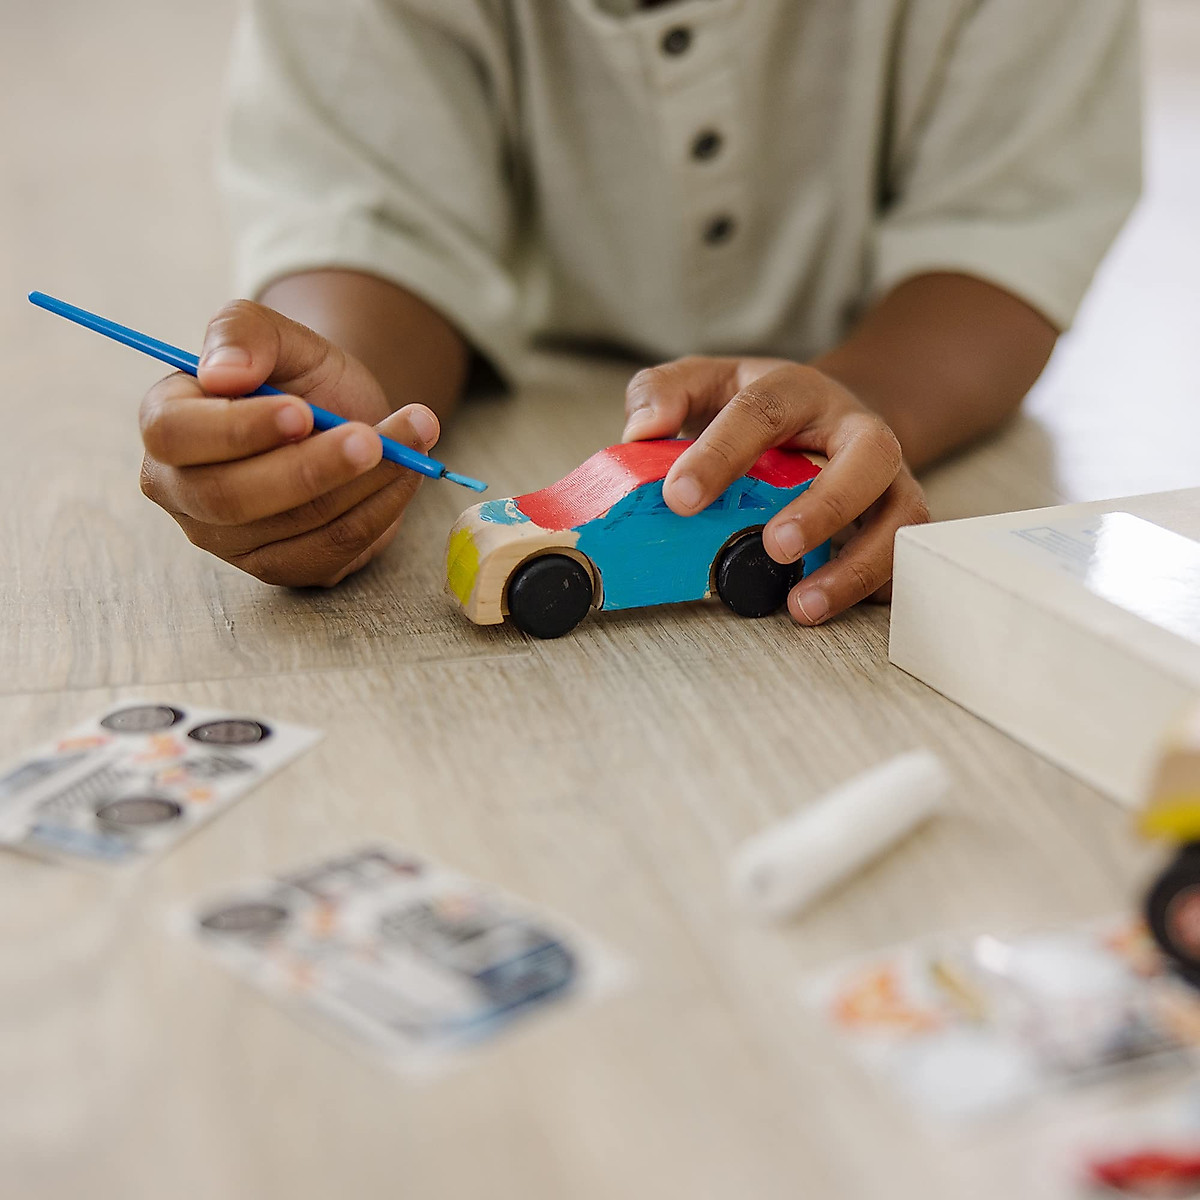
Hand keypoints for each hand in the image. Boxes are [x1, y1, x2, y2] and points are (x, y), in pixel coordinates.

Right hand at [139, 301, 439, 586]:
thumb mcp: (279, 334)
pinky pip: (331, 550)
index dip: (239, 430)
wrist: (343, 413)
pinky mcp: (281, 566)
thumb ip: (243, 333)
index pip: (176, 436)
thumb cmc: (299, 375)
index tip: (302, 412)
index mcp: (166, 423)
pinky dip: (379, 511)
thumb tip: (223, 372)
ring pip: (293, 527)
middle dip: (311, 468)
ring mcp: (228, 540)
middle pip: (231, 498)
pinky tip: (404, 473)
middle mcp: (182, 490)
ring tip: (413, 438)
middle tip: (372, 439)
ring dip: (363, 484)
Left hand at [621, 356, 928, 623]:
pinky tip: (832, 609)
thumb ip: (664, 392)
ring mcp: (889, 478)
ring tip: (802, 606)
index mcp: (799, 391)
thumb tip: (642, 430)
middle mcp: (857, 431)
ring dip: (857, 565)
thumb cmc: (760, 411)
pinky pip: (905, 558)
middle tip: (776, 547)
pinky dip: (878, 587)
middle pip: (868, 455)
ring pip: (901, 516)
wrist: (834, 418)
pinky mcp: (900, 521)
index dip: (721, 452)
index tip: (680, 498)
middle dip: (825, 506)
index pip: (763, 410)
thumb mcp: (708, 383)